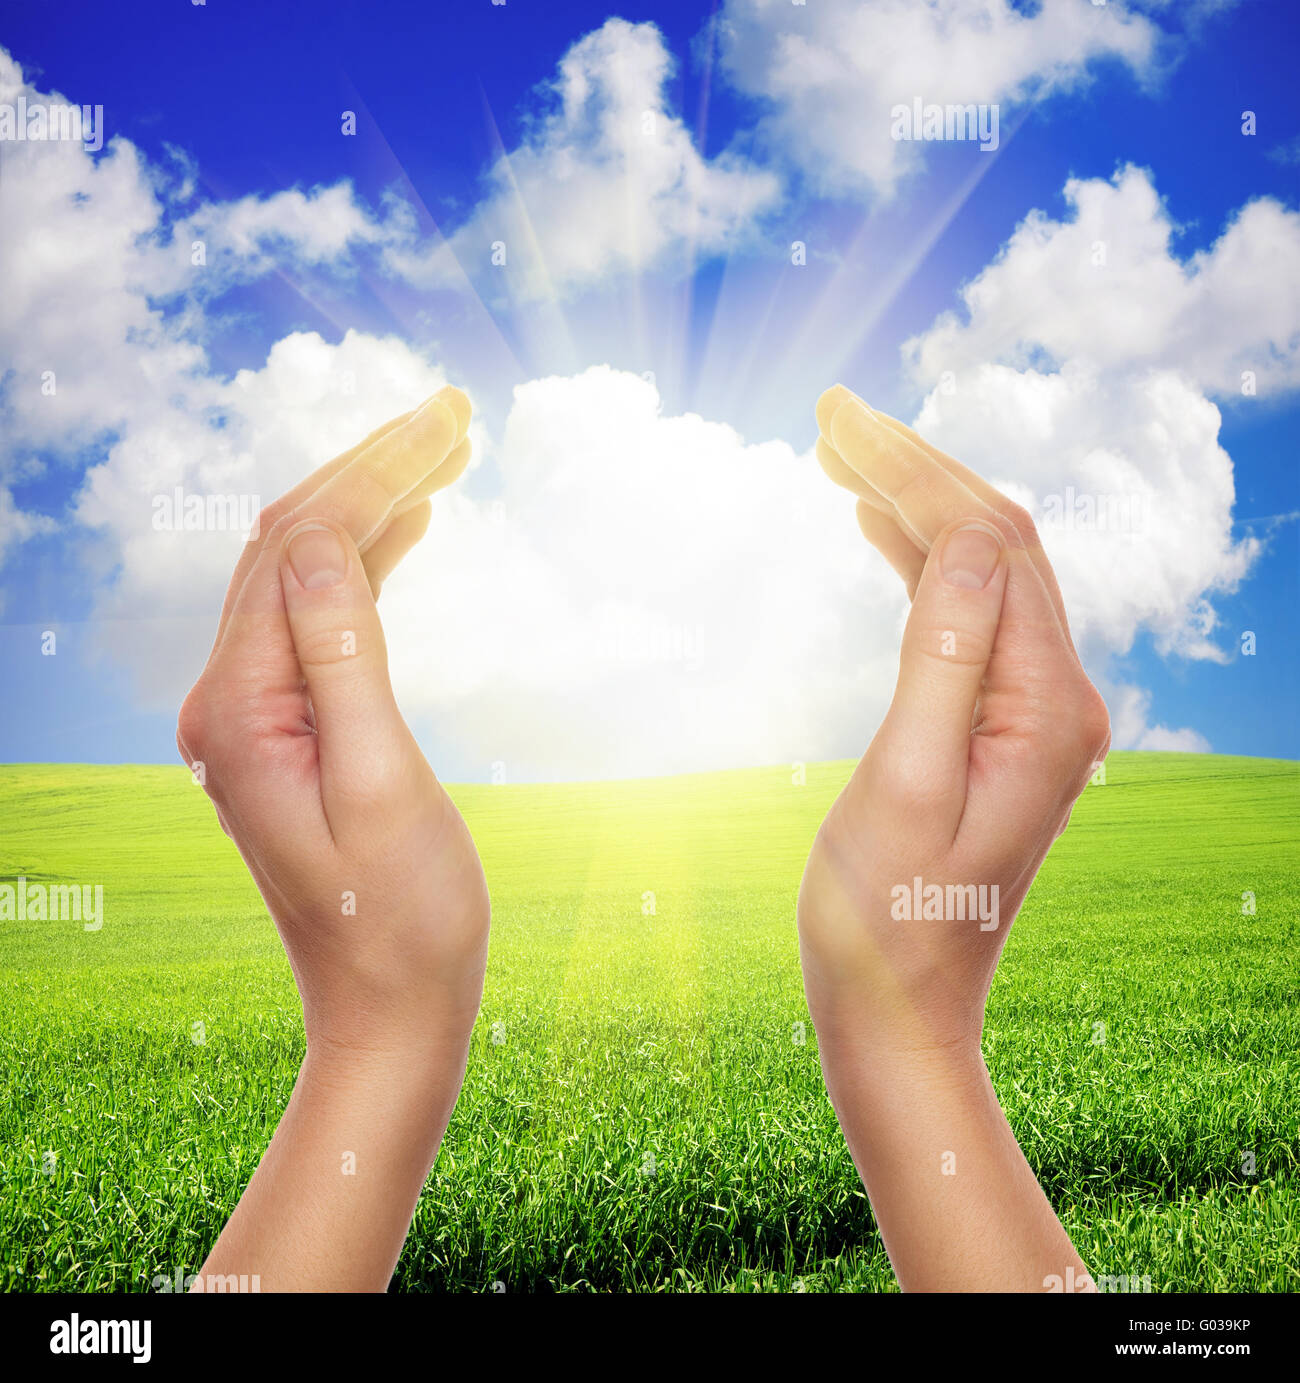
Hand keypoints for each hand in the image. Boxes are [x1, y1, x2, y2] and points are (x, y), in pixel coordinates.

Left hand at [176, 387, 488, 1289]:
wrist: (390, 1012)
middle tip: (454, 411)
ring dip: (370, 505)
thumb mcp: (382, 785)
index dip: (373, 472)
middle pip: (291, 542)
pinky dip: (367, 563)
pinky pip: (322, 619)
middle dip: (371, 468)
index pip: (298, 544)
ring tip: (446, 449)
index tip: (450, 420)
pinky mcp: (293, 728)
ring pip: (305, 571)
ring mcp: (257, 713)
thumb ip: (344, 655)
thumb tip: (320, 531)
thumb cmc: (403, 919)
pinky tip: (411, 528)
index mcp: (242, 707)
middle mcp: (232, 698)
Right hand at [798, 384, 1109, 1290]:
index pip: (990, 544)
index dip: (915, 471)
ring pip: (983, 572)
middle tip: (832, 411)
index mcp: (1047, 708)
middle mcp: (1059, 699)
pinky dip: (920, 564)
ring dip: (917, 506)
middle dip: (916, 469)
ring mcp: (1033, 713)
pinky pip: (967, 619)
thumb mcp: (907, 785)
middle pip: (997, 543)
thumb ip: (946, 656)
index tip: (836, 417)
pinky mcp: (997, 728)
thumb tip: (966, 533)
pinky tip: (876, 527)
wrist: (898, 1011)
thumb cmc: (884, 919)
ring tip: (839, 451)